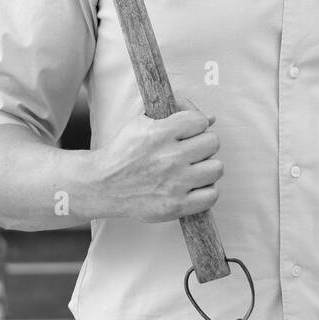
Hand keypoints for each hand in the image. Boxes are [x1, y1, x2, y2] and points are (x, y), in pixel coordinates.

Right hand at [84, 102, 222, 223]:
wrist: (102, 186)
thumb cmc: (124, 152)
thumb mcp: (142, 122)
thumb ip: (176, 113)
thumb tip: (211, 118)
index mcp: (160, 133)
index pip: (200, 121)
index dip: (197, 124)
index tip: (189, 131)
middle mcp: (169, 158)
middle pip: (213, 143)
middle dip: (203, 144)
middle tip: (191, 151)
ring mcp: (175, 183)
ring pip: (217, 168)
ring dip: (207, 167)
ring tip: (193, 169)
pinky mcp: (176, 206)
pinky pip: (212, 195)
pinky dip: (206, 191)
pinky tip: (193, 186)